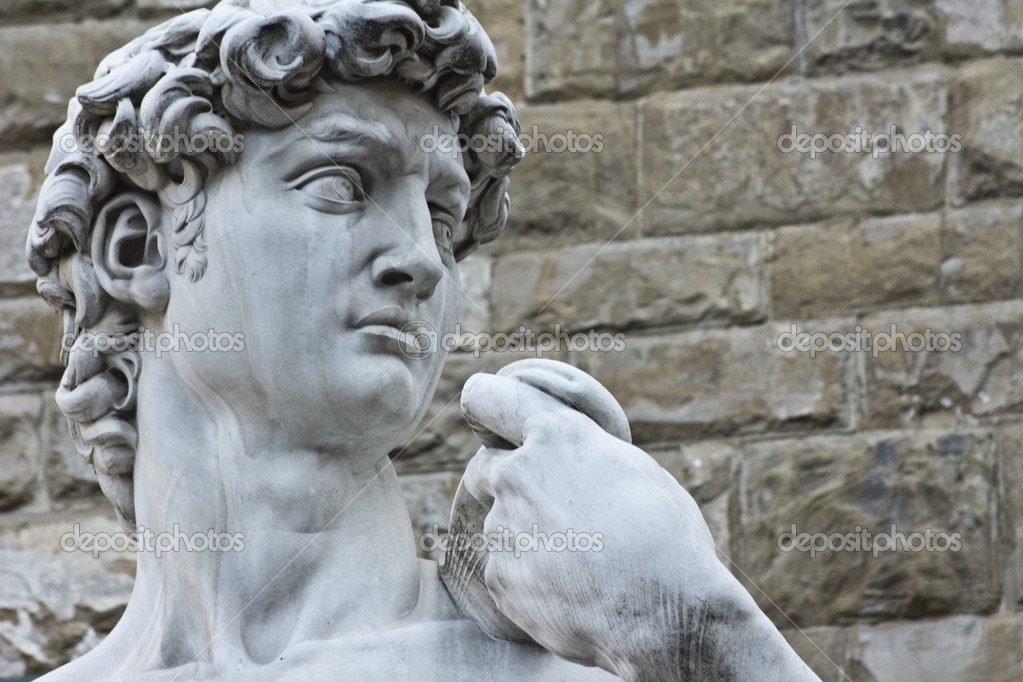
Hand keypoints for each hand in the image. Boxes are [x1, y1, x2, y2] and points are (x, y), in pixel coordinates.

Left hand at [441, 360, 817, 680]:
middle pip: (486, 467)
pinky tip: (571, 590)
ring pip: (500, 524)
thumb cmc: (666, 536)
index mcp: (556, 436)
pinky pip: (506, 569)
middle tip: (554, 510)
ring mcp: (502, 528)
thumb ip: (588, 455)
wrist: (664, 614)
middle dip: (509, 483)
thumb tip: (576, 460)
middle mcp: (517, 474)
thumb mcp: (636, 470)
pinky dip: (529, 578)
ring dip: (526, 536)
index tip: (487, 413)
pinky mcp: (498, 577)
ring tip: (580, 561)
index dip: (487, 404)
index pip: (489, 398)